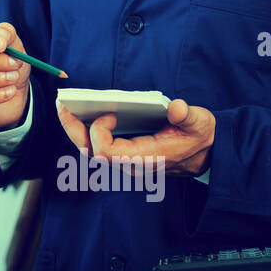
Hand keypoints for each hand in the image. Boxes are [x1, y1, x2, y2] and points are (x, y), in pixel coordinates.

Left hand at [57, 98, 213, 176]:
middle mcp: (134, 165)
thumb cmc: (201, 137)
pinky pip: (99, 147)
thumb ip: (188, 116)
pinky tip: (80, 112)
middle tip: (62, 105)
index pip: (110, 154)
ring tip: (65, 106)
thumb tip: (176, 109)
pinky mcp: (126, 156)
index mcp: (149, 158)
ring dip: (77, 130)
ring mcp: (128, 162)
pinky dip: (87, 131)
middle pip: (93, 153)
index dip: (100, 134)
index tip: (108, 112)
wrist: (208, 155)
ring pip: (93, 151)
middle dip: (74, 130)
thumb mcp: (201, 123)